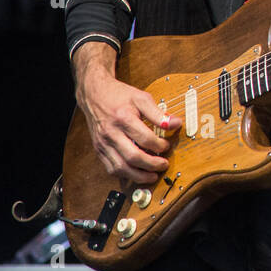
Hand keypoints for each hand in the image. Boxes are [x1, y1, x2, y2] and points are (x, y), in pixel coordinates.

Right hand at [73, 42, 179, 184]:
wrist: (94, 94)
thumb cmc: (119, 96)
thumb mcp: (141, 98)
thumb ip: (159, 113)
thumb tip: (176, 123)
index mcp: (123, 118)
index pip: (144, 138)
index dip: (159, 145)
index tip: (167, 146)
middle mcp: (111, 133)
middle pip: (132, 157)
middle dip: (151, 165)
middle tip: (163, 164)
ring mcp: (103, 144)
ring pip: (120, 168)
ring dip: (139, 176)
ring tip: (153, 175)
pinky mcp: (99, 150)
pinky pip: (111, 169)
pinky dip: (125, 175)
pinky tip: (136, 173)